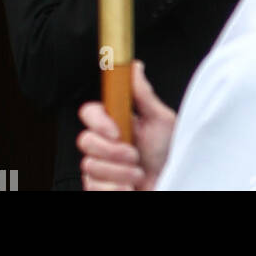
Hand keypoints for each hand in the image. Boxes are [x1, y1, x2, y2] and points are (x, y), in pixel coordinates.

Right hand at [78, 60, 176, 190]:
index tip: (116, 131)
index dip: (98, 121)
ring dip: (120, 172)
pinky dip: (116, 188)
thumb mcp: (160, 121)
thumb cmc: (167, 156)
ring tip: (137, 173)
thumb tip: (135, 67)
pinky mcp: (96, 188)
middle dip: (113, 152)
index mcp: (116, 123)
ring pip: (90, 165)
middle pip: (85, 140)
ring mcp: (98, 167)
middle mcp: (104, 143)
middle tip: (134, 156)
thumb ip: (143, 95)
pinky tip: (129, 186)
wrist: (170, 182)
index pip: (90, 112)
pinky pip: (93, 186)